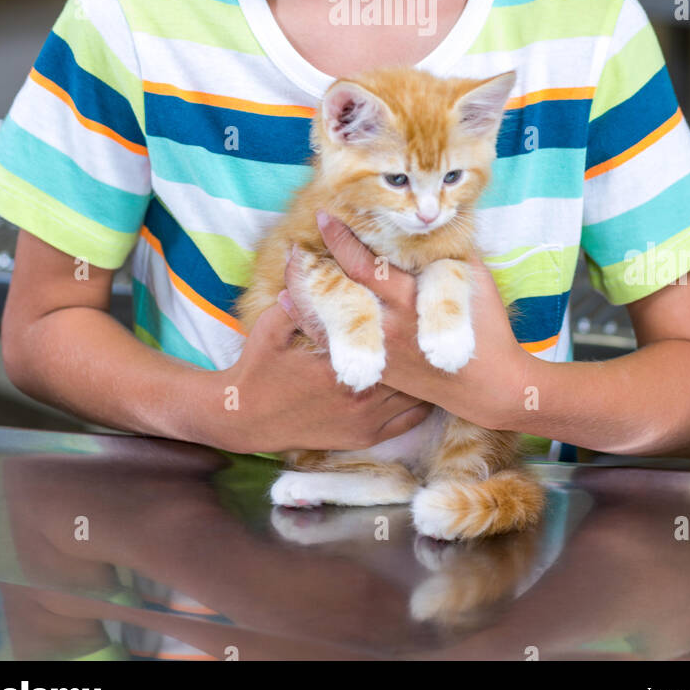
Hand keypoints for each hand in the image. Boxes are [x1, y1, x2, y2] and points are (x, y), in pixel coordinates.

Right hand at [214, 299, 434, 453]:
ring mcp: (367, 417)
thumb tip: (304, 252)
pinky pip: (411, 419)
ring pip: (417, 391)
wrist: (244, 419)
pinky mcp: (366, 436)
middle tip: (445, 321)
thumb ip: (298, 294)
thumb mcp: (273, 324)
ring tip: (441, 348)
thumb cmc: (258, 367)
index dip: (409, 309)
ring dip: (428, 371)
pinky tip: (429, 384)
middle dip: (426, 340)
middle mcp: (360, 390)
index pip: (386, 328)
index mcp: (342, 358)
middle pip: (411, 361)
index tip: (424, 293)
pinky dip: (423, 402)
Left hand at [281, 212, 526, 431]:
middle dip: (317, 264)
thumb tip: (430, 221)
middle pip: (343, 291)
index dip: (342, 241)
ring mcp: (382, 350)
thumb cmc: (489, 329)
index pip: (366, 265)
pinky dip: (315, 324)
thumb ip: (449, 251)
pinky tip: (294, 304)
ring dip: (308, 293)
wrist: (490, 387)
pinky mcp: (380, 369)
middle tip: (297, 240)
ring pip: (334, 319)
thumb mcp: (474, 281)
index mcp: (412, 299)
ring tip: (291, 266)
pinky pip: (340, 345)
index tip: (323, 218)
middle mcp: (390, 325)